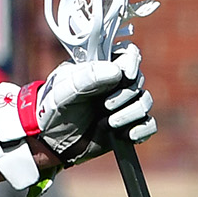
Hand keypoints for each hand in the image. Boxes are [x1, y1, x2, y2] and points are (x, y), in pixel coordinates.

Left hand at [32, 43, 155, 165]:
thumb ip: (86, 78)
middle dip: (125, 95)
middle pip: (138, 81)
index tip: (126, 76)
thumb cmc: (52, 109)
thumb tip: (117, 72)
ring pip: (145, 102)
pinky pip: (148, 125)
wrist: (49, 142)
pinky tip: (123, 135)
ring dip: (130, 114)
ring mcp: (123, 105)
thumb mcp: (64, 91)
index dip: (132, 63)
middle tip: (104, 105)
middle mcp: (114, 84)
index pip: (127, 54)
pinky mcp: (128, 126)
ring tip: (108, 123)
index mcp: (99, 67)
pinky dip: (141, 131)